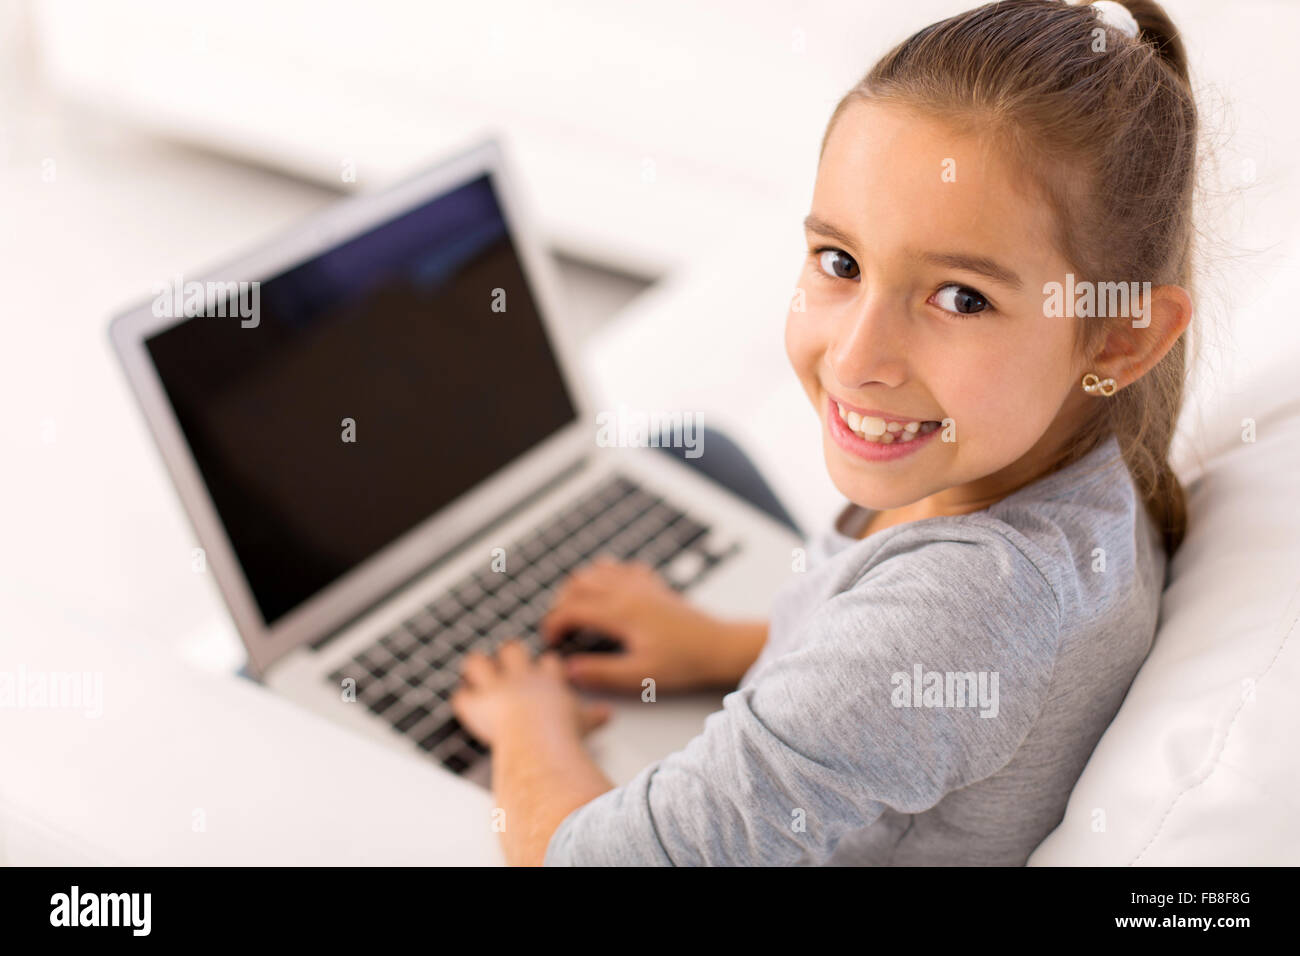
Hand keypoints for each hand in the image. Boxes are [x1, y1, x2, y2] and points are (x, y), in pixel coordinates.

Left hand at [451, 640, 611, 746]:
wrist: (537, 737)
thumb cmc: (562, 731)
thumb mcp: (585, 723)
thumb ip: (594, 717)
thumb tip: (608, 715)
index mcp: (549, 680)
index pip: (547, 663)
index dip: (545, 667)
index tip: (545, 671)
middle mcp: (521, 677)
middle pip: (512, 650)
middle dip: (510, 655)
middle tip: (508, 665)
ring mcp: (496, 688)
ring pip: (478, 663)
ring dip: (476, 667)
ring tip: (476, 673)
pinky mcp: (476, 704)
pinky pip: (462, 697)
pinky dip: (464, 701)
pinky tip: (466, 705)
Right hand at [540, 557, 756, 692]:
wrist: (718, 647)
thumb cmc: (684, 662)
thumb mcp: (640, 676)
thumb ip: (601, 673)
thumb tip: (568, 671)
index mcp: (620, 612)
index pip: (571, 608)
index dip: (552, 624)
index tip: (551, 643)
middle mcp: (627, 590)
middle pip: (577, 583)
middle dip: (561, 604)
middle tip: (561, 629)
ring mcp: (640, 584)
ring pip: (596, 570)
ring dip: (580, 587)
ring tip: (578, 612)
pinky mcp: (653, 585)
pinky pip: (621, 568)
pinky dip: (606, 576)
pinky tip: (609, 596)